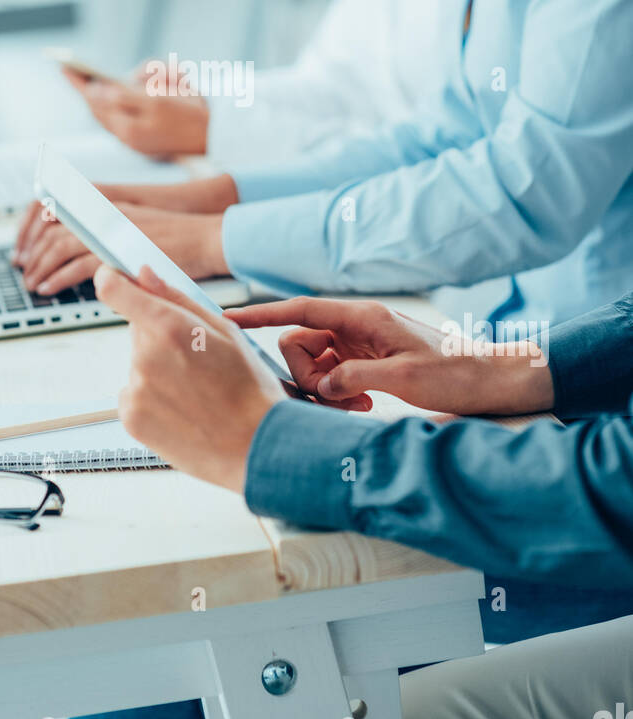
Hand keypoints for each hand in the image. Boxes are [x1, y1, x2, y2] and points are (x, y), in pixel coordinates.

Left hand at [17, 202, 227, 294]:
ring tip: (33, 284)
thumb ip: (106, 233)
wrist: (206, 238)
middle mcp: (103, 212)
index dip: (30, 227)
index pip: (53, 206)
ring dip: (40, 268)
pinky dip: (58, 279)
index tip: (22, 247)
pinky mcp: (120, 253)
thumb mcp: (134, 226)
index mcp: (104, 202)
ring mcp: (111, 231)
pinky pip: (77, 266)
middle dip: (31, 251)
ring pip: (59, 247)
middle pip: (51, 229)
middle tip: (22, 270)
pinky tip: (50, 288)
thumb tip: (79, 251)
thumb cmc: (176, 238)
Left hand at [62, 68, 208, 156]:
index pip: (97, 101)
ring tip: (84, 84)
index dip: (80, 84)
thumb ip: (127, 95)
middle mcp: (129, 138)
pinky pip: (117, 124)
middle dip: (85, 91)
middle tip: (71, 72)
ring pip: (106, 118)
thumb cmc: (190, 112)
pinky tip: (105, 100)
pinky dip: (108, 110)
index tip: (65, 66)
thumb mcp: (160, 96)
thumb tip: (100, 91)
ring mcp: (134, 143)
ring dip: (95, 101)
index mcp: (132, 127)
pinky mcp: (141, 144)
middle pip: (98, 111)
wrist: (216, 137)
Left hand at [96, 264, 284, 491]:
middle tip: (196, 360)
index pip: (114, 289)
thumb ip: (178, 298)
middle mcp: (145, 356)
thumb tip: (144, 273)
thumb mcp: (225, 331)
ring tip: (196, 391)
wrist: (255, 446)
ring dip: (158, 369)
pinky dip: (153, 398)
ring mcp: (135, 389)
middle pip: (138, 329)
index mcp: (169, 327)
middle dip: (160, 335)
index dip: (111, 279)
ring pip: (139, 363)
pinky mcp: (130, 417)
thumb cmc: (248, 387)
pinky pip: (135, 393)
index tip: (113, 278)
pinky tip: (183, 409)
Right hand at [226, 298, 555, 415]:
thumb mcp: (404, 378)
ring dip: (322, 389)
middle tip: (333, 400)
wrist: (491, 381)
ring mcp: (359, 344)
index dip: (259, 314)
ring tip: (355, 407)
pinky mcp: (366, 362)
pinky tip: (362, 407)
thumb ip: (355, 380)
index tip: (226, 319)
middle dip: (303, 374)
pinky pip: (332, 376)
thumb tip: (321, 389)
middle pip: (299, 342)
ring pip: (313, 364)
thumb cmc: (455, 373)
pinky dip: (337, 394)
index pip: (298, 311)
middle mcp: (356, 326)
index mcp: (361, 316)